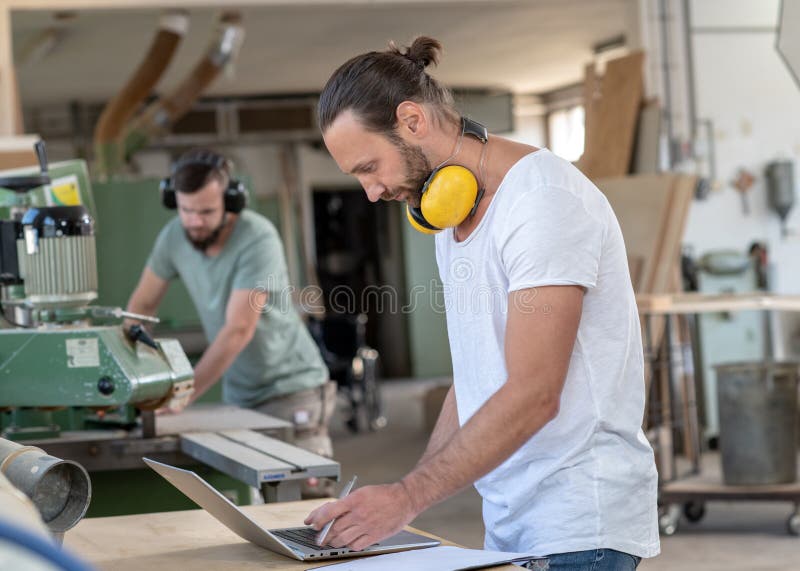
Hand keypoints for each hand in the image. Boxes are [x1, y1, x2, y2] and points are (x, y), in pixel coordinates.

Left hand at [304, 482, 418, 550]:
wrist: (405, 499)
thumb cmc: (384, 494)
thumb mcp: (362, 492)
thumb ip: (346, 503)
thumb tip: (329, 513)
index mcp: (355, 499)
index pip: (329, 511)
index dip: (317, 518)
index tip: (312, 522)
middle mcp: (359, 514)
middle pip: (333, 528)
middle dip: (323, 534)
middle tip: (319, 536)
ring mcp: (367, 526)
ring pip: (342, 539)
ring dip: (333, 541)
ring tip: (331, 540)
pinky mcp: (374, 536)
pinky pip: (355, 546)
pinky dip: (348, 545)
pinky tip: (348, 542)